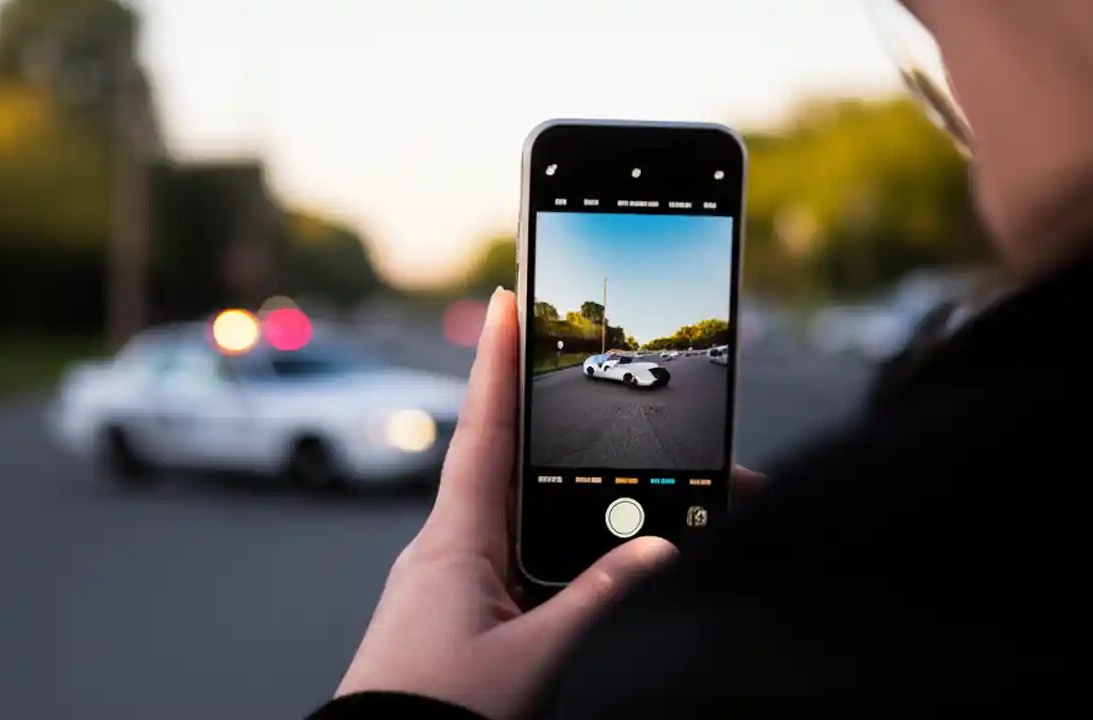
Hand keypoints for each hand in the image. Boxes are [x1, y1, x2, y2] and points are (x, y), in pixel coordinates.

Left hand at [334, 288, 675, 718]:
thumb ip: (599, 600)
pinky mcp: (462, 611)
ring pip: (525, 521)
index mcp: (455, 541)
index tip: (506, 299)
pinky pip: (517, 562)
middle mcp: (451, 548)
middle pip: (518, 473)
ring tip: (644, 497)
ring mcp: (454, 580)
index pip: (483, 431)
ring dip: (577, 505)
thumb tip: (657, 548)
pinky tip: (595, 556)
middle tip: (622, 405)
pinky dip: (559, 549)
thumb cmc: (435, 716)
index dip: (496, 361)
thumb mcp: (534, 659)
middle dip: (575, 440)